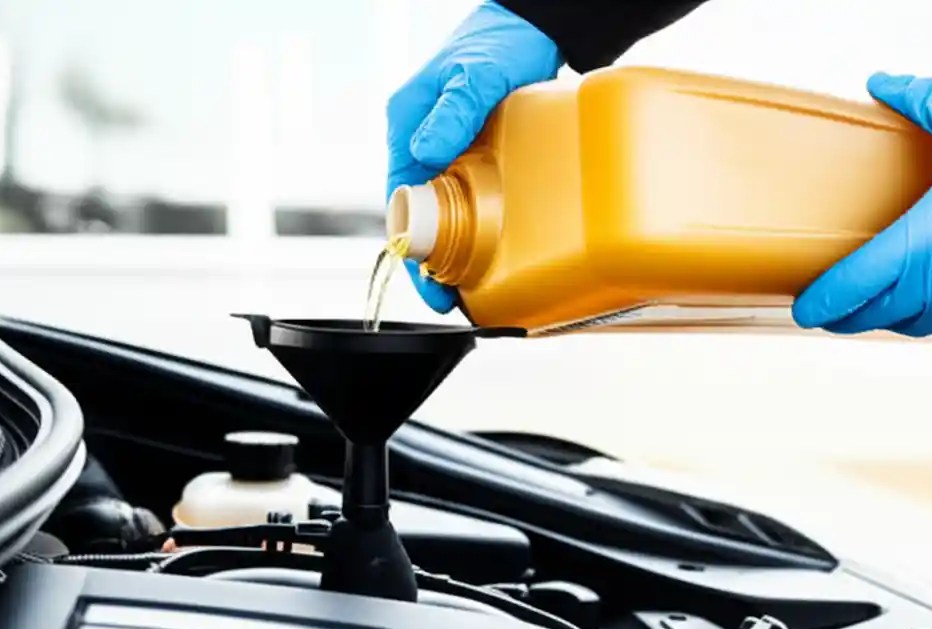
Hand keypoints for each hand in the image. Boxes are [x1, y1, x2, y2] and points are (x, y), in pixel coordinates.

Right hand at [386, 1, 560, 313]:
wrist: (533, 27)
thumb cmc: (497, 42)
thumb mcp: (474, 77)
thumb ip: (452, 113)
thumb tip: (426, 155)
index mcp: (407, 127)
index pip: (397, 198)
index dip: (409, 245)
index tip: (426, 280)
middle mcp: (423, 143)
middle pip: (420, 214)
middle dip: (431, 258)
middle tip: (451, 298)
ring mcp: (451, 151)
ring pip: (445, 210)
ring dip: (455, 246)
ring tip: (472, 285)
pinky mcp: (478, 155)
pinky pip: (472, 197)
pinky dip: (478, 225)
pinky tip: (496, 248)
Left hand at [793, 73, 931, 335]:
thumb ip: (918, 100)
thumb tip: (882, 83)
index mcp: (926, 240)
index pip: (854, 286)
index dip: (822, 302)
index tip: (802, 309)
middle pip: (878, 314)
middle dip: (847, 315)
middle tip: (827, 310)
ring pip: (919, 324)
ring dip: (891, 317)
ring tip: (873, 305)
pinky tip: (928, 304)